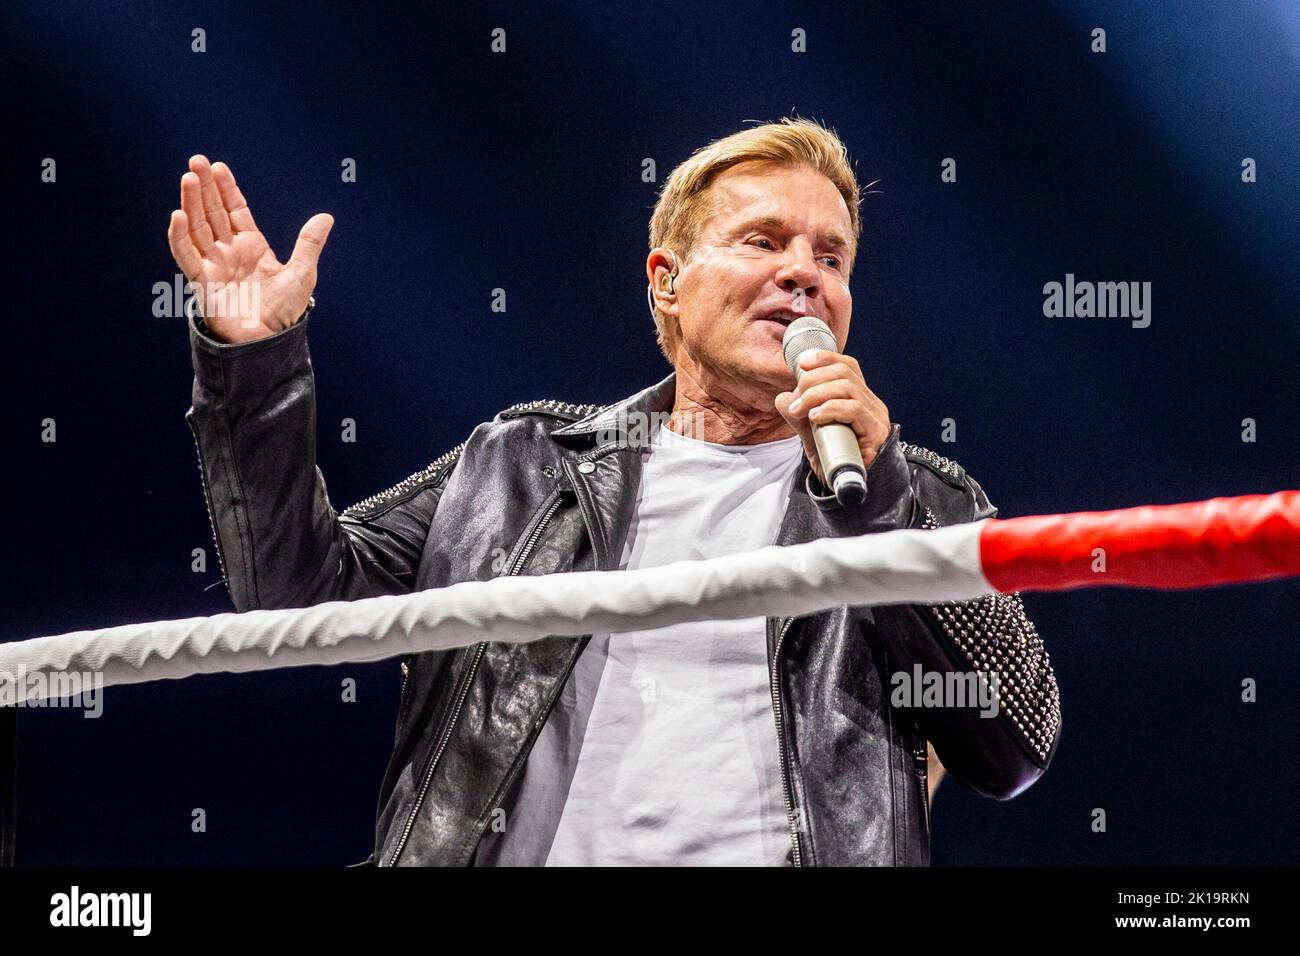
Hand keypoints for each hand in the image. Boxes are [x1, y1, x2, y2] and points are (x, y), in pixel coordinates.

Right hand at [167, 154, 332, 343]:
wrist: (268, 341)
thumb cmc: (284, 311)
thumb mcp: (302, 272)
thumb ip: (309, 243)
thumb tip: (326, 216)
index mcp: (252, 247)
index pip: (235, 211)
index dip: (227, 189)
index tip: (219, 167)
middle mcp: (229, 252)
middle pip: (213, 212)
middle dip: (205, 187)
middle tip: (197, 160)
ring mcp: (213, 265)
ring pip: (197, 227)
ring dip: (191, 202)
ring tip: (189, 177)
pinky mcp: (201, 281)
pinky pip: (186, 255)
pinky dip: (180, 236)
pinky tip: (178, 215)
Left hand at [774, 349, 891, 487]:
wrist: (848, 490)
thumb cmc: (835, 460)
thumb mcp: (811, 433)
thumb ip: (798, 415)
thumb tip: (782, 398)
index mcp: (859, 398)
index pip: (848, 366)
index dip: (825, 358)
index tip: (802, 363)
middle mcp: (871, 404)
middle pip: (845, 372)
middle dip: (813, 380)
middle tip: (796, 398)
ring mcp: (876, 418)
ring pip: (847, 388)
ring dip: (816, 395)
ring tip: (800, 409)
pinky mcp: (876, 433)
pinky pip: (854, 410)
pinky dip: (830, 408)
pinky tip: (814, 417)